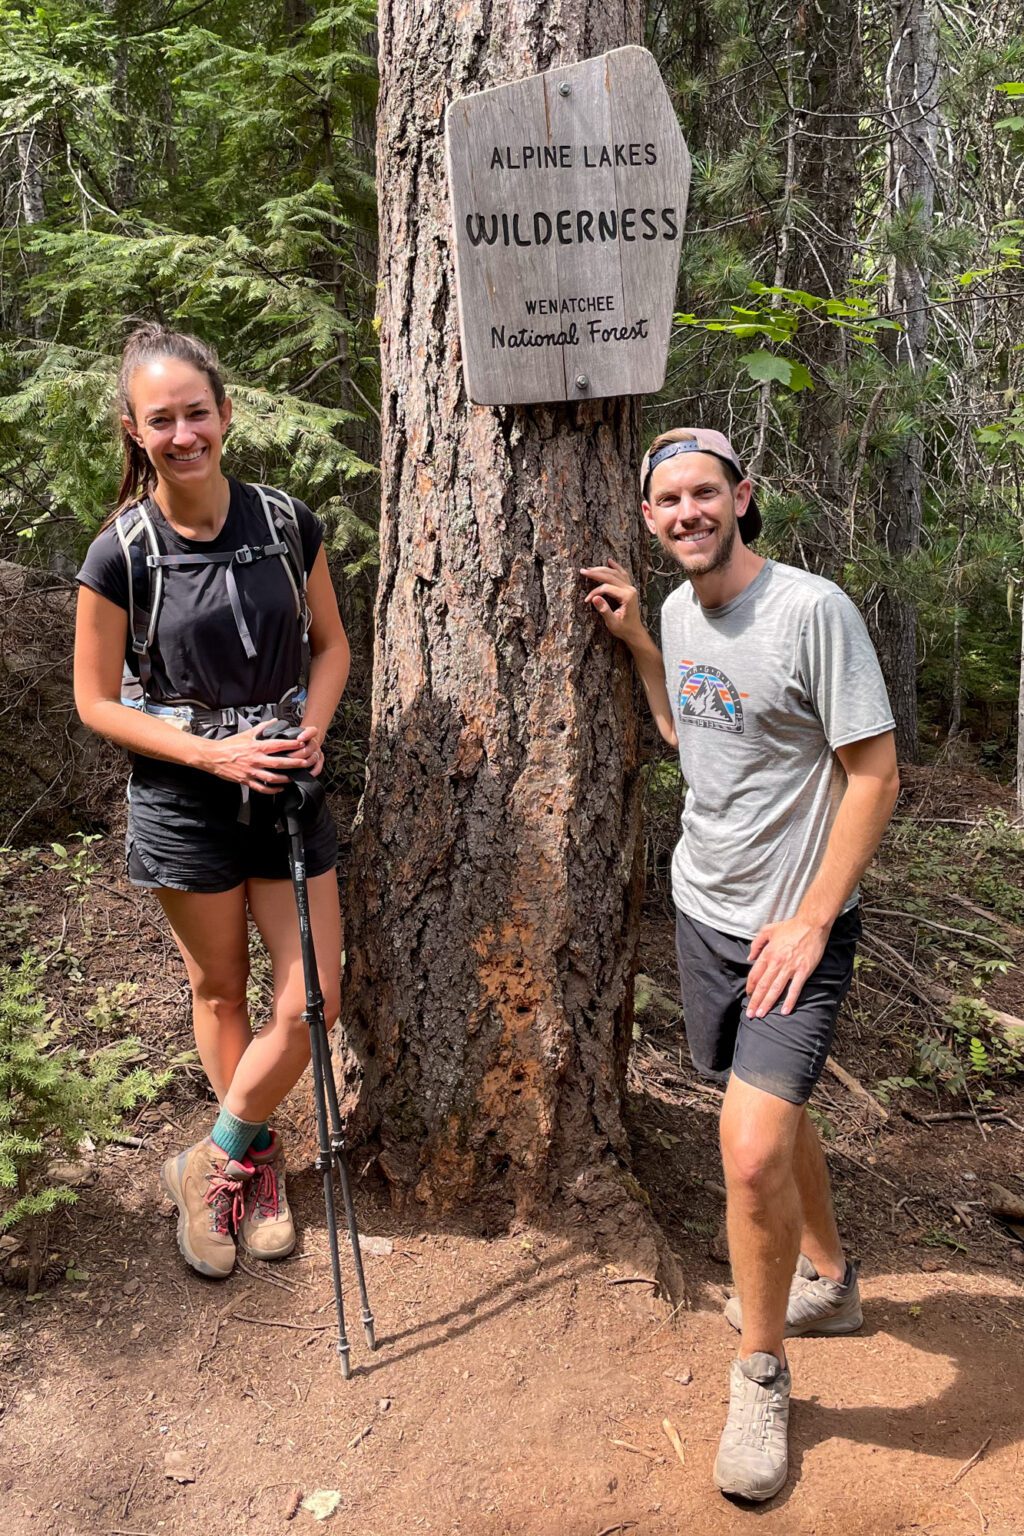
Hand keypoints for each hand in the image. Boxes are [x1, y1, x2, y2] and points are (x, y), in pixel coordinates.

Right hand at [203, 720, 319, 793]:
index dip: (291, 744)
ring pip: (272, 778)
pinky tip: (279, 788)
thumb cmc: (229, 745)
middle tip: (304, 764)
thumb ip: (262, 728)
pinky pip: (261, 788)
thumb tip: (273, 721)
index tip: (301, 744)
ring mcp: (251, 771)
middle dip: (294, 764)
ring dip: (285, 779)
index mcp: (257, 747)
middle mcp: (256, 759)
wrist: (213, 756)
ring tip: (294, 778)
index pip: (278, 744)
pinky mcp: (246, 781)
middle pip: (279, 763)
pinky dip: (272, 790)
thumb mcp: (246, 733)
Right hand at [580, 560, 646, 648]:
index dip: (595, 592)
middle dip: (596, 573)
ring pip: (616, 573)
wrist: (635, 632)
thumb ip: (604, 610)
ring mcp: (631, 587)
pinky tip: (610, 561)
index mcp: (627, 596)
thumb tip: (593, 598)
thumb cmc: (624, 629)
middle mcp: (630, 589)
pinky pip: (623, 574)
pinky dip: (616, 567)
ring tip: (590, 568)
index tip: (586, 599)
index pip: (607, 588)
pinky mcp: (629, 589)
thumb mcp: (612, 623)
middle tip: (583, 571)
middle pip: (611, 576)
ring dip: (603, 569)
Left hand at [745, 917, 829, 1017]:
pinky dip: (790, 1001)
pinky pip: (795, 989)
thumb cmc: (790, 927)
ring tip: (761, 1015)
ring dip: (767, 1003)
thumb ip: (756, 944)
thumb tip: (749, 958)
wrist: (811, 924)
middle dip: (755, 1001)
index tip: (748, 996)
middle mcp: (776, 962)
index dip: (750, 988)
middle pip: (763, 986)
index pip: (755, 975)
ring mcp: (790, 968)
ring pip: (776, 989)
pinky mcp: (803, 971)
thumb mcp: (768, 930)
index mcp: (767, 954)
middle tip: (750, 1014)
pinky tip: (784, 1011)